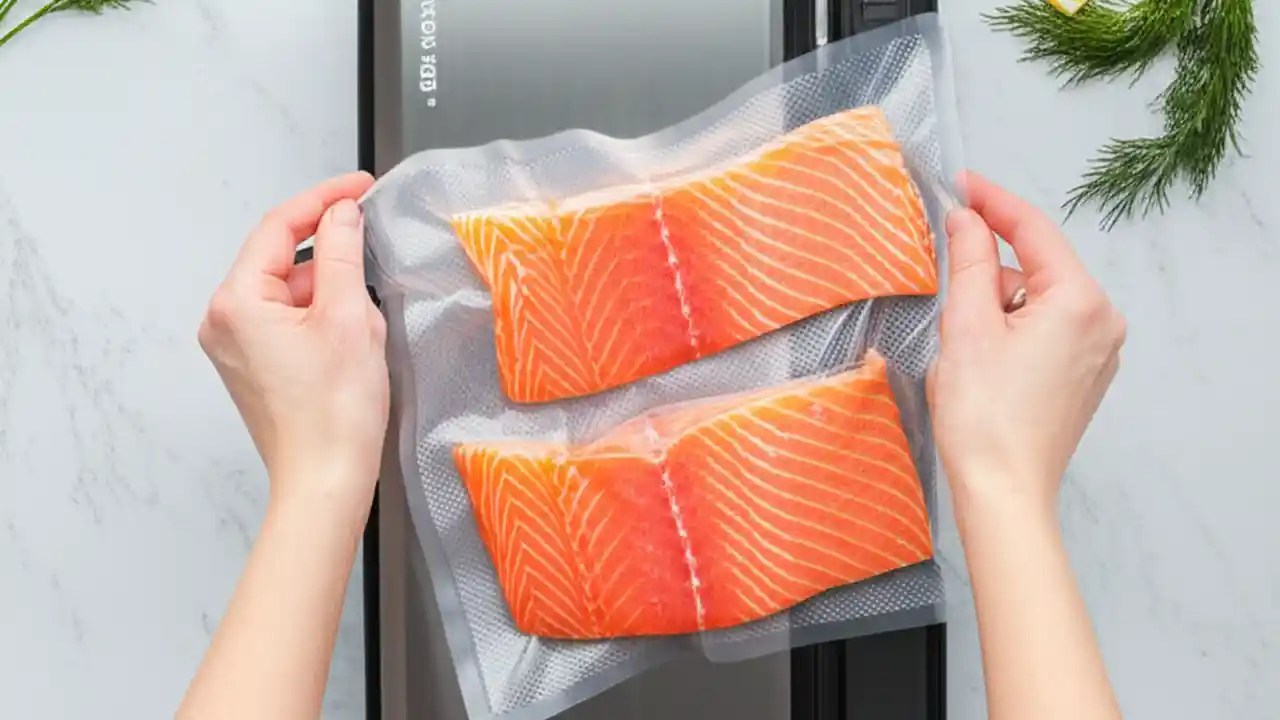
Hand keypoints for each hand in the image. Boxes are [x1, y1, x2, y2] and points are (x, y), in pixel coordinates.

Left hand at [199, 172, 387, 510]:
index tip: (361, 185)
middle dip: (335, 261)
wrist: (325, 482)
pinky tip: (353, 344)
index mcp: (237, 302)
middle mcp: (224, 320)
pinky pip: (289, 320)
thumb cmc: (335, 414)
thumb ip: (344, 252)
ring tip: (366, 331)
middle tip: (377, 265)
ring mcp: (235, 345)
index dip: (325, 198)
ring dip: (334, 296)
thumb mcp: (351, 317)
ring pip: (291, 292)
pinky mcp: (253, 365)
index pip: (280, 226)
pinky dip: (324, 319)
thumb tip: (343, 213)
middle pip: (283, 259)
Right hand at [927, 172, 1125, 518]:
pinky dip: (1010, 333)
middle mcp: (1103, 321)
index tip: (959, 182)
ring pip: (1036, 302)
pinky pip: (1044, 332)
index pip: (1033, 230)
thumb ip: (968, 260)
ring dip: (995, 309)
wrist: (1004, 493)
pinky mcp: (1083, 378)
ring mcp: (1098, 352)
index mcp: (1081, 301)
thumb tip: (967, 216)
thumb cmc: (984, 416)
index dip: (992, 201)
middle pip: (1034, 268)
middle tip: (946, 304)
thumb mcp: (966, 325)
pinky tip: (983, 365)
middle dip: (986, 274)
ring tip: (964, 353)